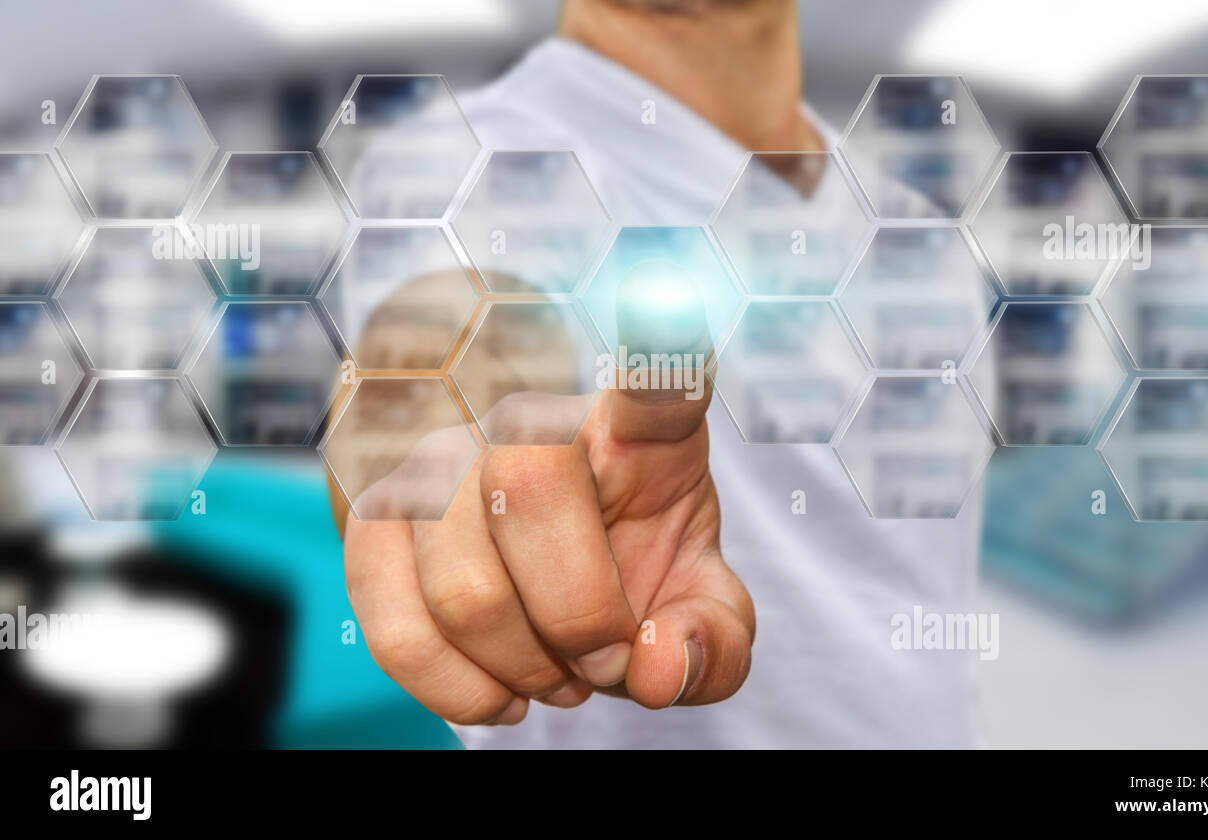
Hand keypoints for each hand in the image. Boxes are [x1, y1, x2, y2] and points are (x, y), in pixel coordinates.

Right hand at [338, 374, 755, 725]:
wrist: (533, 556)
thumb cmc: (622, 565)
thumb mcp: (691, 596)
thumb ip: (709, 639)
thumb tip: (655, 670)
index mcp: (635, 430)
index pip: (649, 376)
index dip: (656, 341)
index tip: (668, 298)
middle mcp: (530, 419)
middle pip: (529, 487)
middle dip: (581, 619)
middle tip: (607, 660)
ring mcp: (441, 455)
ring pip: (461, 580)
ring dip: (520, 665)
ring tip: (557, 676)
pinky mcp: (375, 514)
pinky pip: (393, 623)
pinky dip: (454, 687)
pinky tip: (498, 694)